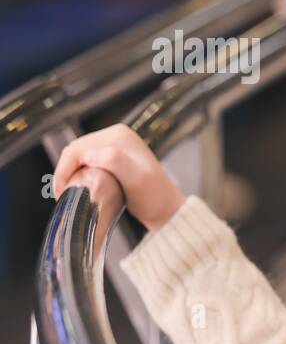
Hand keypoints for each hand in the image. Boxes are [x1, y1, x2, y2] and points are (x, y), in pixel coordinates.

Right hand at [51, 124, 186, 231]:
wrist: (166, 209)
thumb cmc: (153, 198)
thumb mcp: (137, 180)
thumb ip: (115, 162)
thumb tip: (89, 154)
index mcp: (118, 136)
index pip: (77, 148)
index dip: (64, 170)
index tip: (61, 193)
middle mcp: (116, 135)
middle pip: (76, 150)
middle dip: (64, 172)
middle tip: (61, 196)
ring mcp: (115, 144)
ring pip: (79, 156)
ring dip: (70, 173)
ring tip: (67, 193)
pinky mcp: (114, 155)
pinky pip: (87, 160)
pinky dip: (78, 173)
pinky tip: (78, 186)